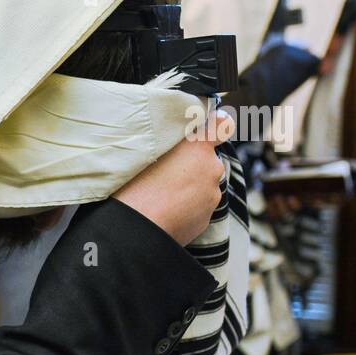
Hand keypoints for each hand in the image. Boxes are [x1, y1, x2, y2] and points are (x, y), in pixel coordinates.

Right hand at [115, 113, 230, 245]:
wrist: (134, 231)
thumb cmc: (133, 187)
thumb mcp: (146, 151)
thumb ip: (169, 141)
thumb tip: (175, 137)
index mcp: (198, 148)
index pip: (221, 125)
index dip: (218, 123)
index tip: (214, 124)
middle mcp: (212, 170)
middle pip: (207, 161)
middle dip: (192, 165)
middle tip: (164, 172)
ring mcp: (211, 197)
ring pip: (202, 186)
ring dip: (188, 188)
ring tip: (160, 196)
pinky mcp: (205, 220)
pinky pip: (197, 207)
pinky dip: (185, 208)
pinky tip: (164, 211)